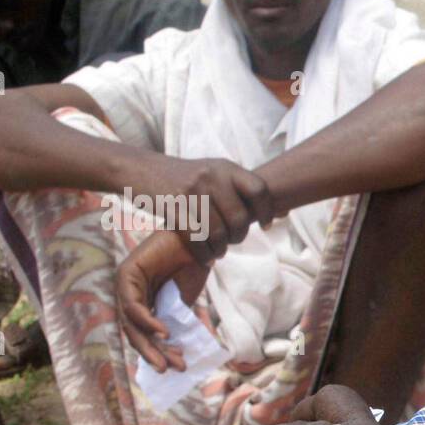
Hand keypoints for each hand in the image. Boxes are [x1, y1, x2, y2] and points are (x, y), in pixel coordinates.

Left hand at [115, 231, 208, 372]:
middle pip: (135, 331)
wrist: (198, 240)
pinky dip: (147, 321)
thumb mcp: (182, 303)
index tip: (176, 365)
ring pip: (131, 323)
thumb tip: (175, 350)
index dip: (158, 351)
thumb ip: (174, 322)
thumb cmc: (192, 267)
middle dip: (152, 353)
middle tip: (168, 370)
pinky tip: (164, 333)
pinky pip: (133, 306)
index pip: (144, 332)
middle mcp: (130, 294)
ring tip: (167, 360)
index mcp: (143, 302)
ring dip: (149, 344)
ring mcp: (125, 285)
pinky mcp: (126, 275)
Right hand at [131, 154, 275, 265]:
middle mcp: (212, 176)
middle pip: (240, 219)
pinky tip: (206, 256)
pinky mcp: (173, 207)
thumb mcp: (216, 173)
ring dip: (221, 248)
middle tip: (232, 241)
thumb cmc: (186, 178)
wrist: (140, 169)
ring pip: (219, 233)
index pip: (259, 190)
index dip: (266, 212)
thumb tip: (283, 212)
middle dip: (238, 236)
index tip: (264, 225)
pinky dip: (204, 254)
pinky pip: (197, 240)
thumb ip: (244, 190)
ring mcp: (192, 191)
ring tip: (219, 250)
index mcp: (226, 167)